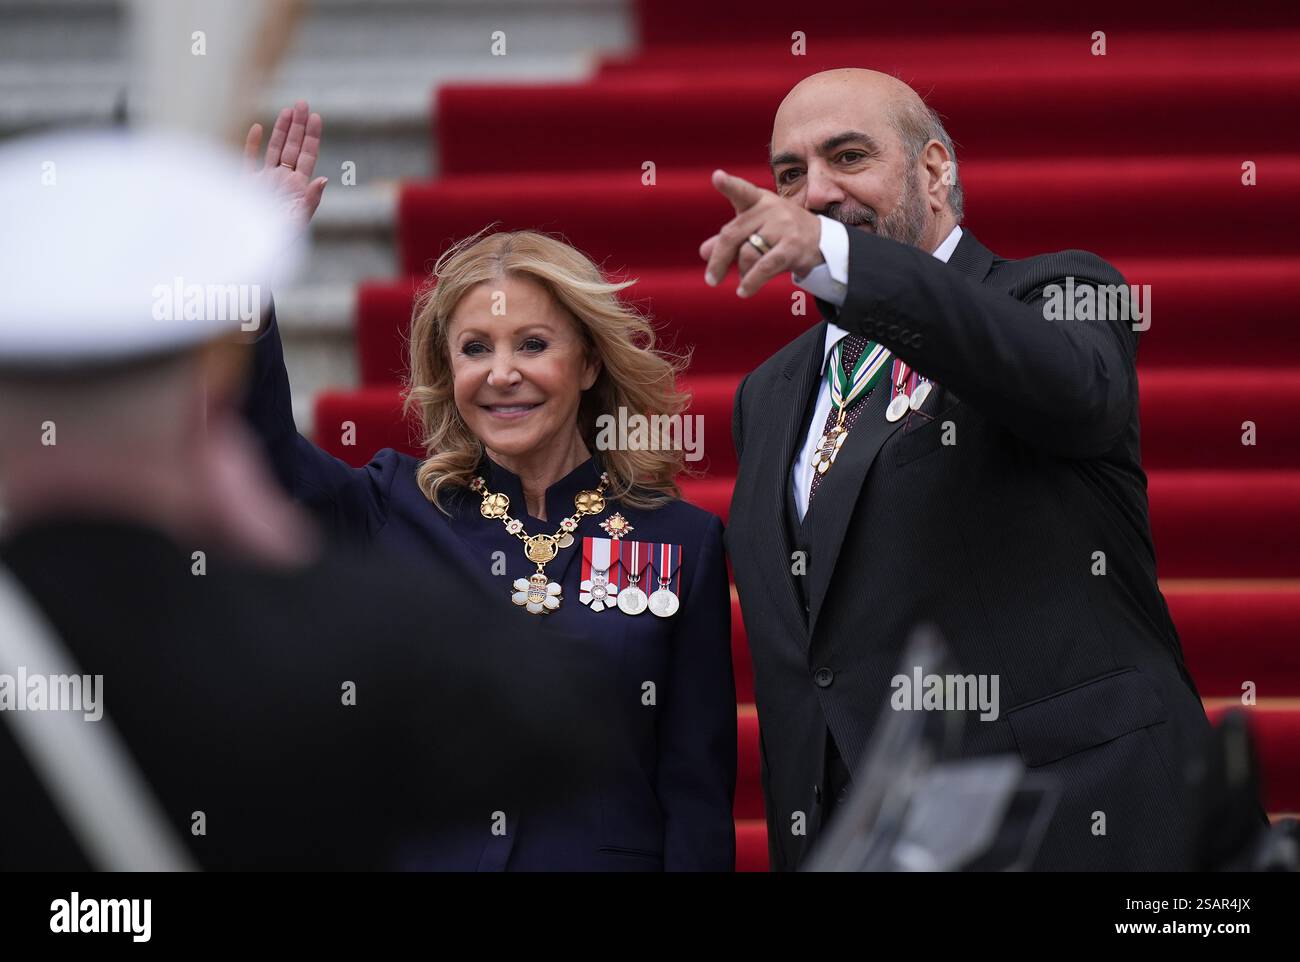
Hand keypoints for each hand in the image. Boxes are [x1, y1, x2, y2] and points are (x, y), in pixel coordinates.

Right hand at [242, 99, 326, 228]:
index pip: (307, 156)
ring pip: (274, 149)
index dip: (312, 137)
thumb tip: (322, 179)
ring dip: (281, 130)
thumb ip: (310, 200)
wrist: (252, 248)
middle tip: (302, 103)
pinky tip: (258, 128)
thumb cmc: (279, 240)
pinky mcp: (246, 185)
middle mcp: (283, 181)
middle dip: (298, 125)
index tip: (316, 117)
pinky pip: (249, 159)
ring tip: (288, 111)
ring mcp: (265, 181)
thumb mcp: (298, 221)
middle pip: (293, 147)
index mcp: (298, 188)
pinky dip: (252, 144)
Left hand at [699, 169, 823, 296]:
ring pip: (747, 253)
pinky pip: (764, 266)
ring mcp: (783, 226)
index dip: (729, 185)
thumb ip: (730, 239)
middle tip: (711, 280)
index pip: (742, 191)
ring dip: (742, 271)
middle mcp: (770, 209)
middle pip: (732, 235)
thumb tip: (703, 251)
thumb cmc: (781, 233)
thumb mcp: (755, 230)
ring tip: (745, 279)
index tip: (717, 177)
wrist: (823, 241)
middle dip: (719, 259)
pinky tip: (743, 291)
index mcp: (758, 200)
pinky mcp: (792, 246)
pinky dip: (751, 281)